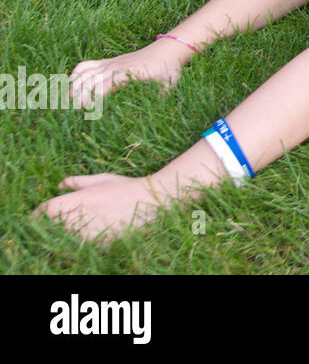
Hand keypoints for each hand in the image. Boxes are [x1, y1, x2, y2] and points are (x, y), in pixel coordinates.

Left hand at [33, 173, 161, 243]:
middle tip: (51, 225)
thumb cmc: (129, 187)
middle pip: (53, 226)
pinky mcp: (102, 245)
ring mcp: (93, 232)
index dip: (37, 214)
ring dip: (63, 236)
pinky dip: (79, 244)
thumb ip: (79, 182)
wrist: (156, 201)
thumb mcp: (105, 179)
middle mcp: (85, 216)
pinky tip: (86, 237)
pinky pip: (81, 247)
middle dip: (50, 225)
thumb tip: (59, 185)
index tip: (34, 217)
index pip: (48, 209)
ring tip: (71, 231)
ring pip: (65, 239)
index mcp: (83, 199)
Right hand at [69, 41, 183, 108]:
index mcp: (129, 73)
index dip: (94, 99)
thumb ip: (163, 98)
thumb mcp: (169, 85)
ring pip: (84, 72)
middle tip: (74, 112)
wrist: (167, 49)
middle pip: (89, 80)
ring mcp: (110, 63)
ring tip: (67, 102)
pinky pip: (86, 65)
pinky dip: (75, 75)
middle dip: (79, 95)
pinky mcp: (107, 61)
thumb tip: (157, 114)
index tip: (87, 112)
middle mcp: (116, 66)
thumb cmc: (169, 69)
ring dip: (73, 86)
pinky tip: (71, 87)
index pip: (105, 85)